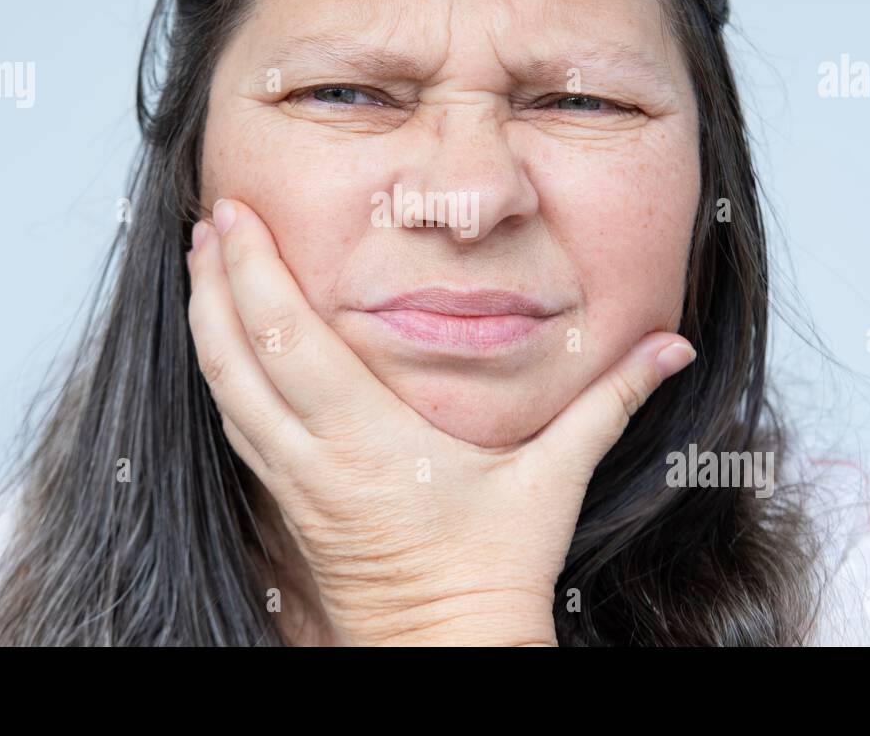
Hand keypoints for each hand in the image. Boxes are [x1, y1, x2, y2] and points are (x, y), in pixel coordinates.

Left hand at [186, 198, 696, 645]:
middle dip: (215, 282)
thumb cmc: (494, 574)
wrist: (445, 650)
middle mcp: (316, 460)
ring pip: (224, 394)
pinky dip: (221, 376)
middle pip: (237, 358)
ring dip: (206, 325)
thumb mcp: (554, 479)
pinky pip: (237, 429)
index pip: (290, 342)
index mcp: (370, 442)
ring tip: (200, 267)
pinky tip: (221, 346)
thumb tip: (668, 347)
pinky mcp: (287, 503)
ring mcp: (293, 485)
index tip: (235, 218)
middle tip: (209, 220)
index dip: (253, 275)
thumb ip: (609, 403)